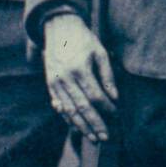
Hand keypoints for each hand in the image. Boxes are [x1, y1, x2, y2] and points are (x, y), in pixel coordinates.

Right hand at [43, 13, 117, 142]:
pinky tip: (77, 127)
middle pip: (81, 107)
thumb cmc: (84, 40)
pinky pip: (60, 105)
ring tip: (93, 137)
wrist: (59, 29)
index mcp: (79, 68)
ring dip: (81, 126)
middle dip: (94, 124)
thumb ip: (108, 76)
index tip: (116, 116)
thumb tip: (115, 98)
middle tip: (105, 137)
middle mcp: (65, 78)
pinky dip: (68, 118)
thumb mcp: (100, 52)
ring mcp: (55, 83)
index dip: (106, 109)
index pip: (95, 96)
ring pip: (69, 110)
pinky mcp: (50, 84)